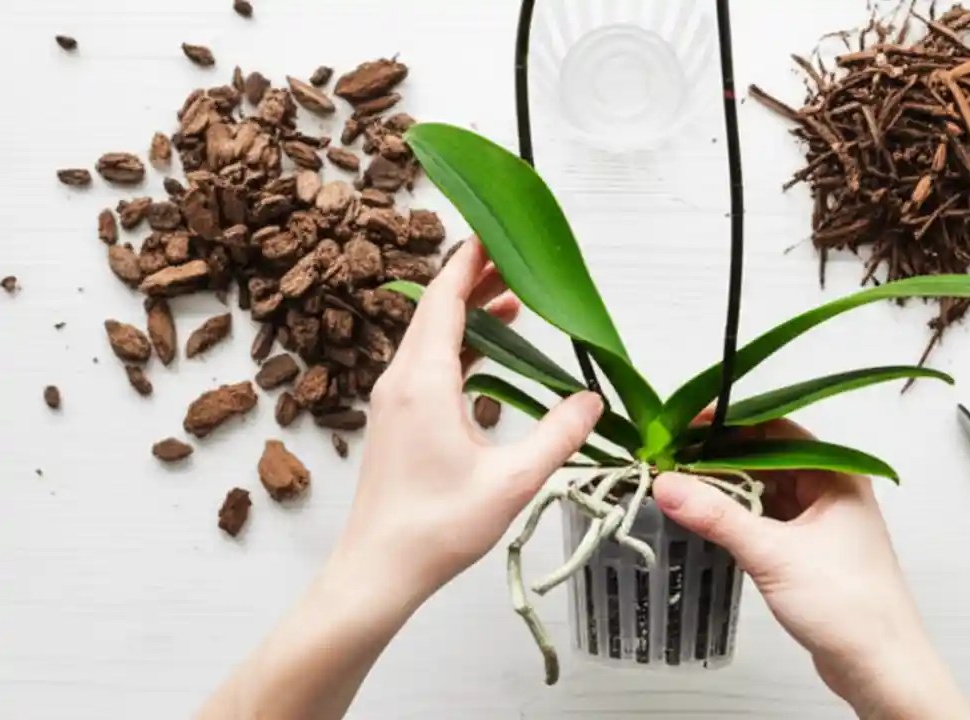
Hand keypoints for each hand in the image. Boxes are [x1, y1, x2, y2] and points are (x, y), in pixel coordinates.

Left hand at [337, 237, 603, 607]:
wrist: (378, 571)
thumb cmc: (436, 528)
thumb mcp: (513, 481)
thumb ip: (558, 434)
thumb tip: (591, 400)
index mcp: (423, 380)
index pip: (443, 296)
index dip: (470, 259)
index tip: (495, 231)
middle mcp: (401, 380)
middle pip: (436, 308)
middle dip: (475, 279)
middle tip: (517, 259)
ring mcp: (393, 400)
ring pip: (431, 336)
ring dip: (468, 314)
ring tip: (512, 300)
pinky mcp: (396, 421)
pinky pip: (427, 364)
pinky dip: (459, 346)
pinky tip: (486, 355)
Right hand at [653, 419, 969, 719]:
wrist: (879, 665)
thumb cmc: (846, 604)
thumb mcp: (772, 553)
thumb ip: (717, 516)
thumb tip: (667, 484)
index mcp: (836, 474)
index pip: (774, 428)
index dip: (728, 424)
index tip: (684, 427)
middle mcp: (831, 489)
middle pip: (766, 457)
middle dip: (719, 458)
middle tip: (671, 460)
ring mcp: (820, 520)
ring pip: (764, 489)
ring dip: (727, 489)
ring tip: (680, 486)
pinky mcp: (809, 549)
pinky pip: (767, 518)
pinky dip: (738, 516)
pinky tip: (708, 520)